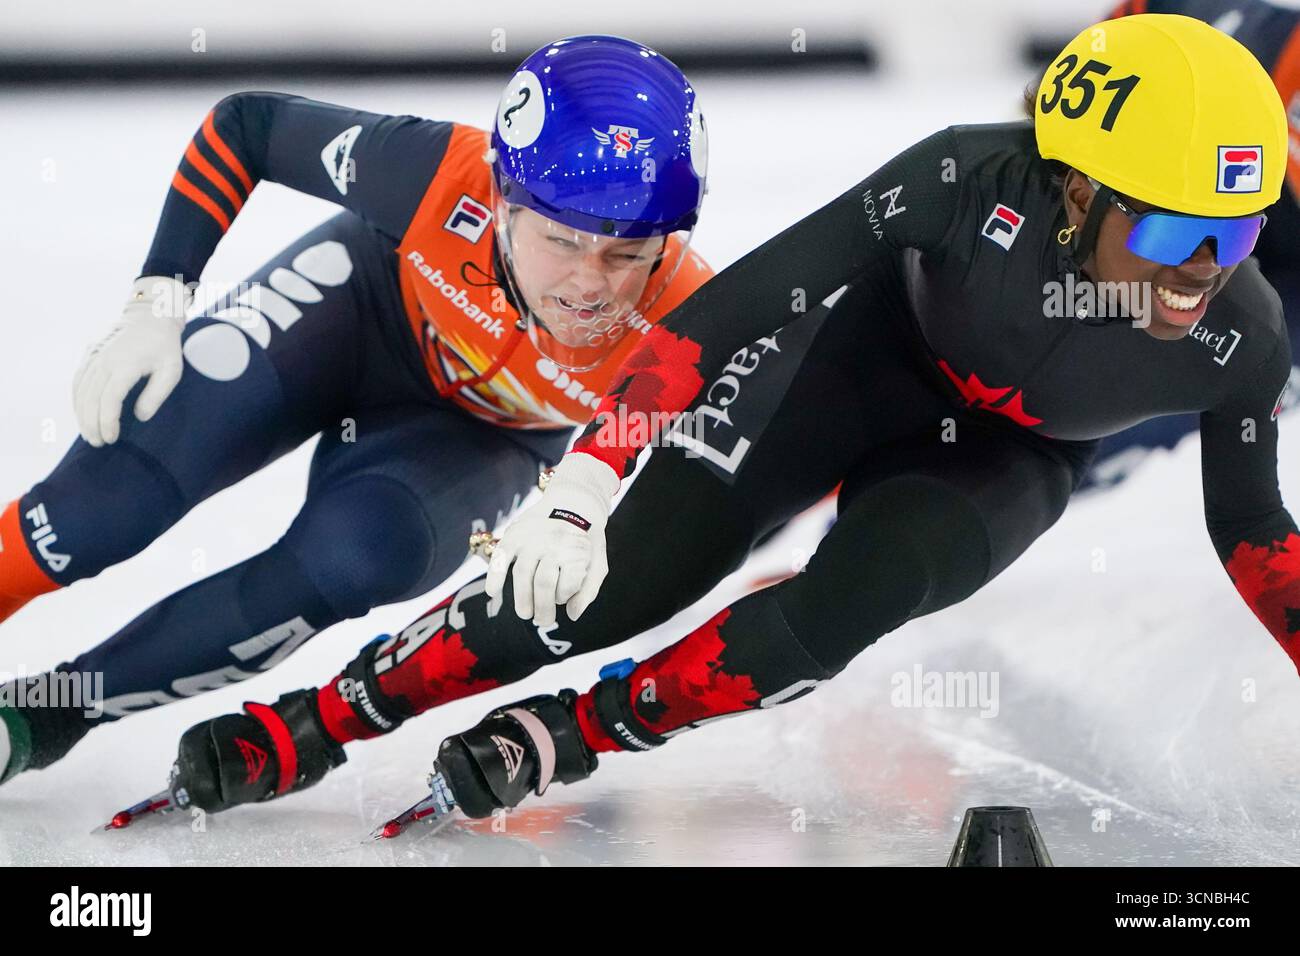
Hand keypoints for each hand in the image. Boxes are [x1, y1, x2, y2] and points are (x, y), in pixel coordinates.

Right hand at [73, 276, 190, 445]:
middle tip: (98, 442)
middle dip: (91, 424)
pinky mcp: (89, 354)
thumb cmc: (164, 347)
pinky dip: (77, 399)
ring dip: (81, 414)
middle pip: (90, 398)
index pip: (109, 400)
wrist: (150, 317)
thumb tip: (140, 417)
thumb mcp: (171, 371)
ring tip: (89, 434)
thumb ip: (156, 395)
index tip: (111, 438)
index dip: (107, 422)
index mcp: (125, 365)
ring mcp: (94, 356)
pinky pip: (78, 380)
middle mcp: (104, 360)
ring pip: (80, 390)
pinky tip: (81, 413)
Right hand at [485, 453, 620, 626]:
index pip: (567, 584)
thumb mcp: (597, 562)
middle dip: (542, 608)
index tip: (564, 596)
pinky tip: (492, 592)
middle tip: (542, 622)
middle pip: (543, 583)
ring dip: (522, 598)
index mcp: (576, 549)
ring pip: (523, 574)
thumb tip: (571, 616)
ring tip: (525, 614)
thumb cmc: (585, 540)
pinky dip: (495, 574)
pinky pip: (502, 556)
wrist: (575, 500)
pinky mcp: (515, 534)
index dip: (565, 595)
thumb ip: (588, 590)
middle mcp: (553, 542)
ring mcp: (532, 538)